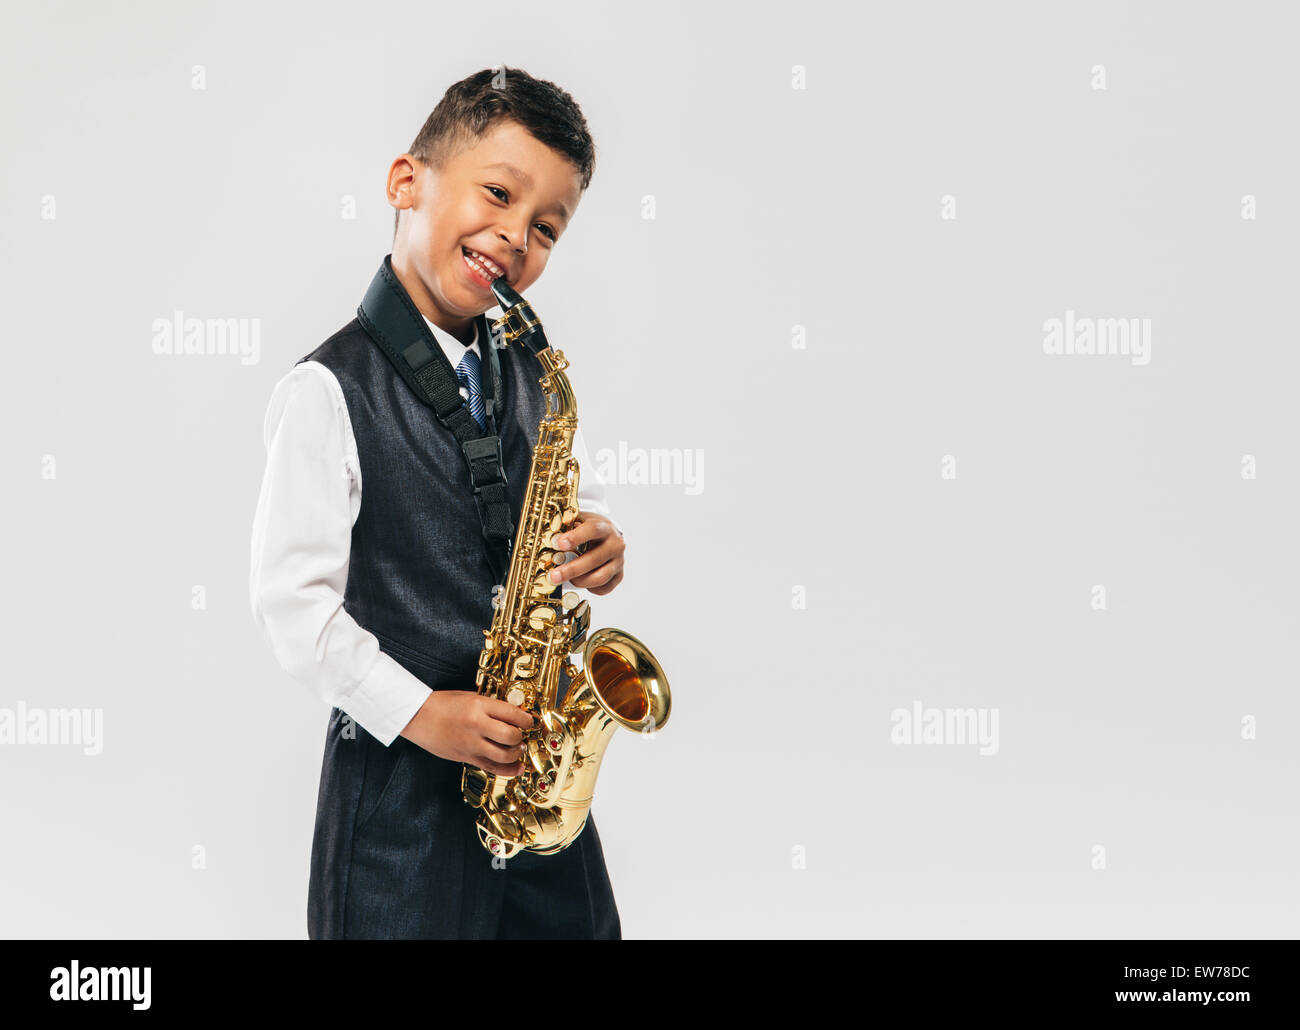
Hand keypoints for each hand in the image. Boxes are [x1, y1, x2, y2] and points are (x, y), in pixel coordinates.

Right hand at [399, 690, 534, 777]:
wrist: (417, 716)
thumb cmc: (441, 704)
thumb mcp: (469, 697)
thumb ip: (490, 706)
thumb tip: (512, 714)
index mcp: (479, 706)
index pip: (512, 713)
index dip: (526, 719)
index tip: (529, 721)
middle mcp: (477, 725)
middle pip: (510, 736)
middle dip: (521, 736)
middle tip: (522, 735)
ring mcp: (471, 743)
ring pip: (504, 755)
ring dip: (516, 753)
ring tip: (518, 748)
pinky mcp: (465, 757)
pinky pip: (491, 767)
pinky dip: (507, 770)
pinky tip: (517, 768)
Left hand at [548, 510, 624, 594]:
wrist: (609, 534)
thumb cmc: (589, 529)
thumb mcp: (579, 521)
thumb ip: (567, 528)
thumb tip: (551, 540)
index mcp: (604, 527)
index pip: (593, 530)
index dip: (576, 537)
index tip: (560, 544)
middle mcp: (615, 544)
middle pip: (594, 559)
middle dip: (571, 569)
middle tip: (554, 576)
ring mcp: (619, 561)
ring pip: (600, 577)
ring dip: (580, 582)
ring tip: (567, 580)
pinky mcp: (619, 575)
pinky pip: (605, 588)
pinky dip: (591, 588)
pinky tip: (582, 582)